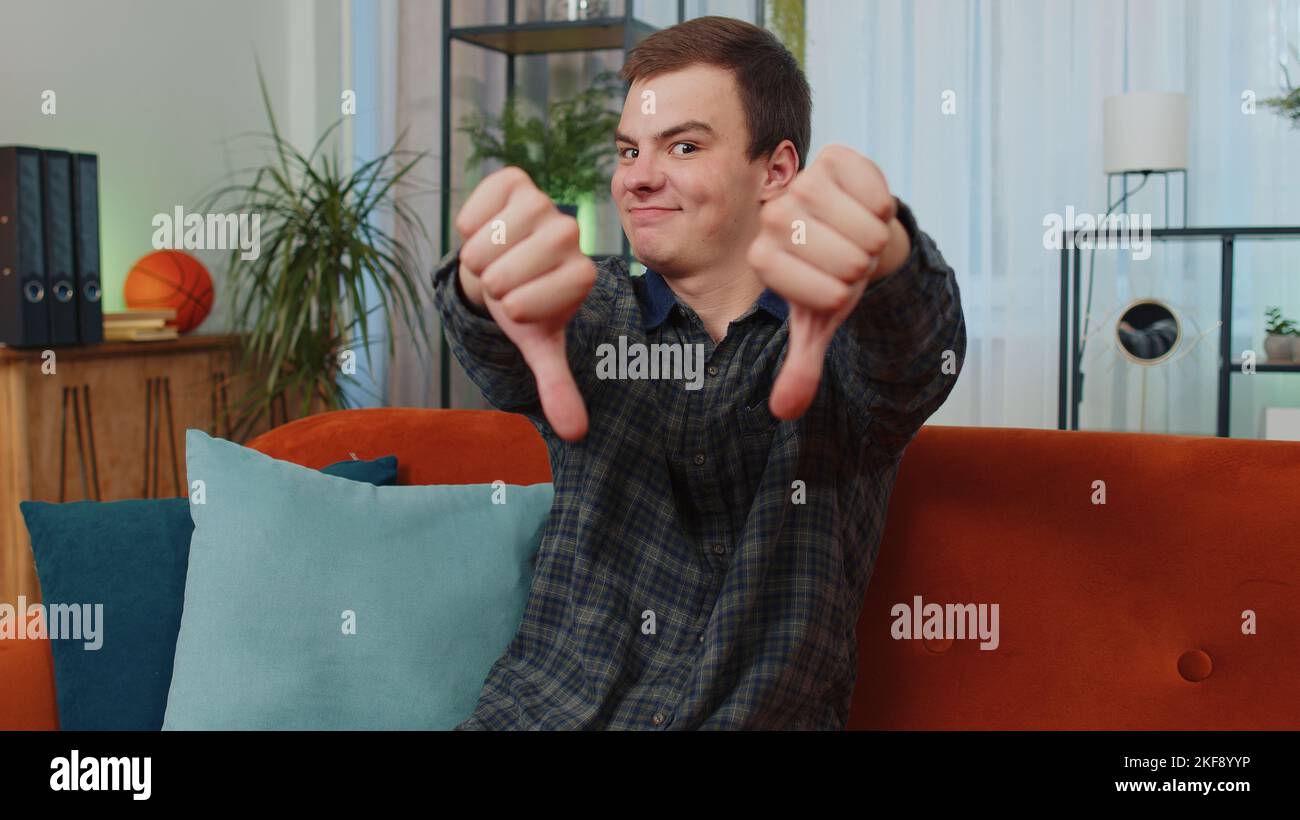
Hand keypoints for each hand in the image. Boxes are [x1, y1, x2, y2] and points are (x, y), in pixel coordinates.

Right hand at [455, 166, 596, 440]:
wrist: (505, 259)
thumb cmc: (523, 301)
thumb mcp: (538, 343)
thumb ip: (557, 385)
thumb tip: (576, 434)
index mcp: (582, 275)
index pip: (527, 306)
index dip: (510, 311)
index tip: (522, 303)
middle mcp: (570, 234)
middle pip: (502, 276)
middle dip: (490, 287)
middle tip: (504, 280)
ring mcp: (543, 203)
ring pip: (483, 244)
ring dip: (475, 259)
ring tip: (493, 258)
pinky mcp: (515, 180)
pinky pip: (473, 210)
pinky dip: (466, 226)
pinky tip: (482, 229)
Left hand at [746, 144, 910, 419]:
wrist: (854, 233)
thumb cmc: (832, 279)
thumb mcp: (818, 325)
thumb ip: (800, 367)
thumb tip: (784, 411)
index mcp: (764, 258)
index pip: (826, 294)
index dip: (843, 295)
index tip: (832, 286)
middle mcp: (773, 216)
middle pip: (849, 261)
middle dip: (862, 267)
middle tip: (848, 259)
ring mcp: (802, 182)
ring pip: (866, 228)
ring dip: (875, 238)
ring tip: (857, 235)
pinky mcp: (834, 157)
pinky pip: (877, 191)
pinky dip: (884, 207)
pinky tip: (866, 208)